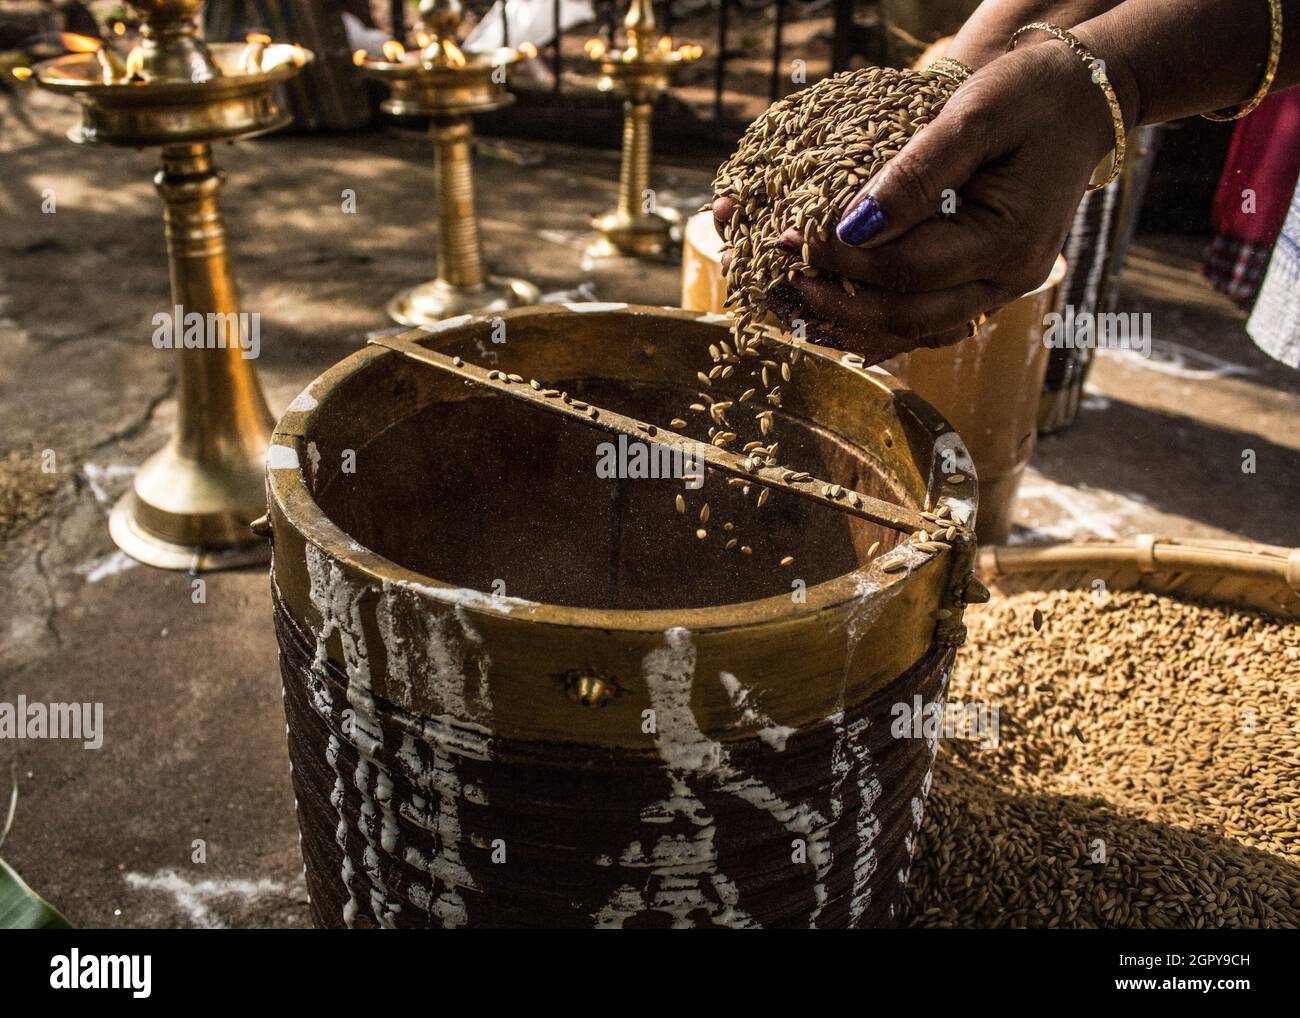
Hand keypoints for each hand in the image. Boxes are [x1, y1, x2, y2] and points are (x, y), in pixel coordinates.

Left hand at [712, 36, 1128, 360]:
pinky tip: (831, 321)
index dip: (844, 259)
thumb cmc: (1031, 98)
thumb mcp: (974, 117)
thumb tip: (853, 224)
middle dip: (836, 302)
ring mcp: (996, 293)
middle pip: (907, 316)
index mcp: (1009, 241)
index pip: (909, 268)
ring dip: (849, 326)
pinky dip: (875, 327)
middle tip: (778, 280)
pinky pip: (923, 325)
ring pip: (912, 333)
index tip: (790, 235)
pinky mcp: (981, 289)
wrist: (1080, 104)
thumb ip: (915, 174)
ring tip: (792, 307)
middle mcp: (1007, 281)